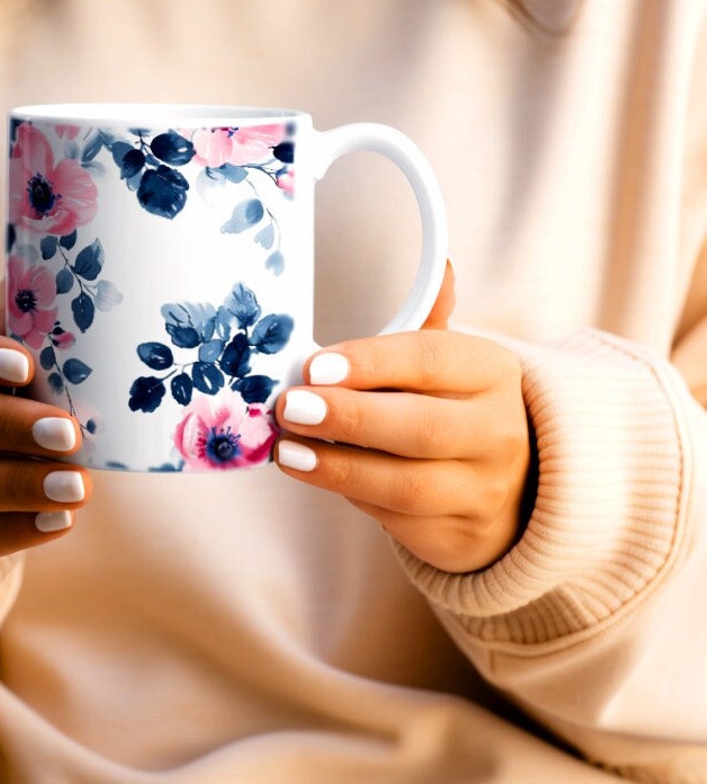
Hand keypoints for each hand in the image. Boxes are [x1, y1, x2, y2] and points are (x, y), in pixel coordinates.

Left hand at [274, 262, 533, 572]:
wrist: (511, 487)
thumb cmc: (455, 408)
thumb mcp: (448, 361)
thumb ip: (429, 320)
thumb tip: (441, 265)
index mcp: (490, 371)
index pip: (430, 359)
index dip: (370, 362)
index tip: (313, 367)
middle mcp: (496, 431)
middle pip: (420, 426)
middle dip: (348, 417)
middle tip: (291, 407)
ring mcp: (482, 489)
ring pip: (408, 483)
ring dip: (338, 466)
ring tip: (288, 449)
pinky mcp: (459, 536)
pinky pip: (397, 518)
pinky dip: (352, 494)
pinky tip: (316, 473)